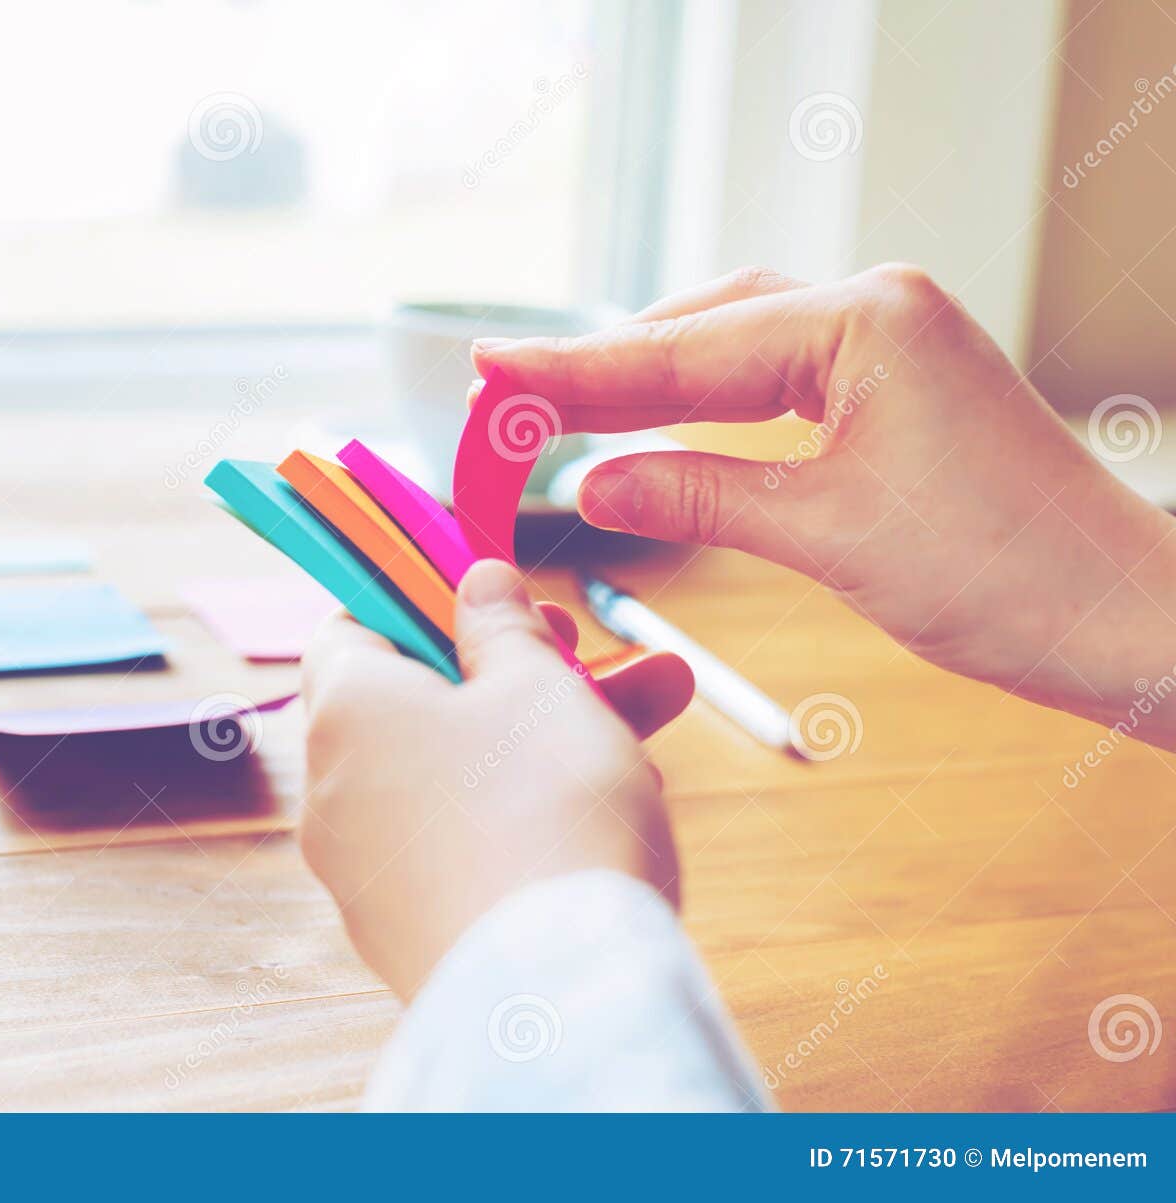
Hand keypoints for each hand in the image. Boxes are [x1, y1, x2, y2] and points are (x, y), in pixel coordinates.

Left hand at [299, 559, 692, 1000]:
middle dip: (517, 669)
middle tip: (590, 653)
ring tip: (651, 710)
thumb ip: (502, 624)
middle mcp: (334, 792)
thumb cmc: (545, 813)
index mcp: (345, 711)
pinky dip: (522, 813)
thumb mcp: (537, 685)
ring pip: (456, 773)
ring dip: (543, 735)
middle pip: (420, 702)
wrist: (556, 997)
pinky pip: (461, 845)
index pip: (352, 627)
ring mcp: (366, 872)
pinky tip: (611, 808)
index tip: (492, 597)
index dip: (422, 599)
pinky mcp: (407, 932)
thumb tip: (476, 582)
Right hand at [472, 264, 1175, 744]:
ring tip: (561, 407)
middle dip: (605, 366)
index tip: (493, 369)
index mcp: (867, 322)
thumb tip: (590, 486)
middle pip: (704, 325)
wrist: (1119, 614)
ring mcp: (890, 340)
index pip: (687, 350)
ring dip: (651, 379)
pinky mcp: (895, 383)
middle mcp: (878, 307)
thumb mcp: (828, 536)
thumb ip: (698, 497)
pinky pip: (773, 377)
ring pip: (736, 343)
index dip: (580, 370)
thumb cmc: (1005, 576)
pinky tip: (657, 422)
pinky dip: (706, 401)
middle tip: (508, 396)